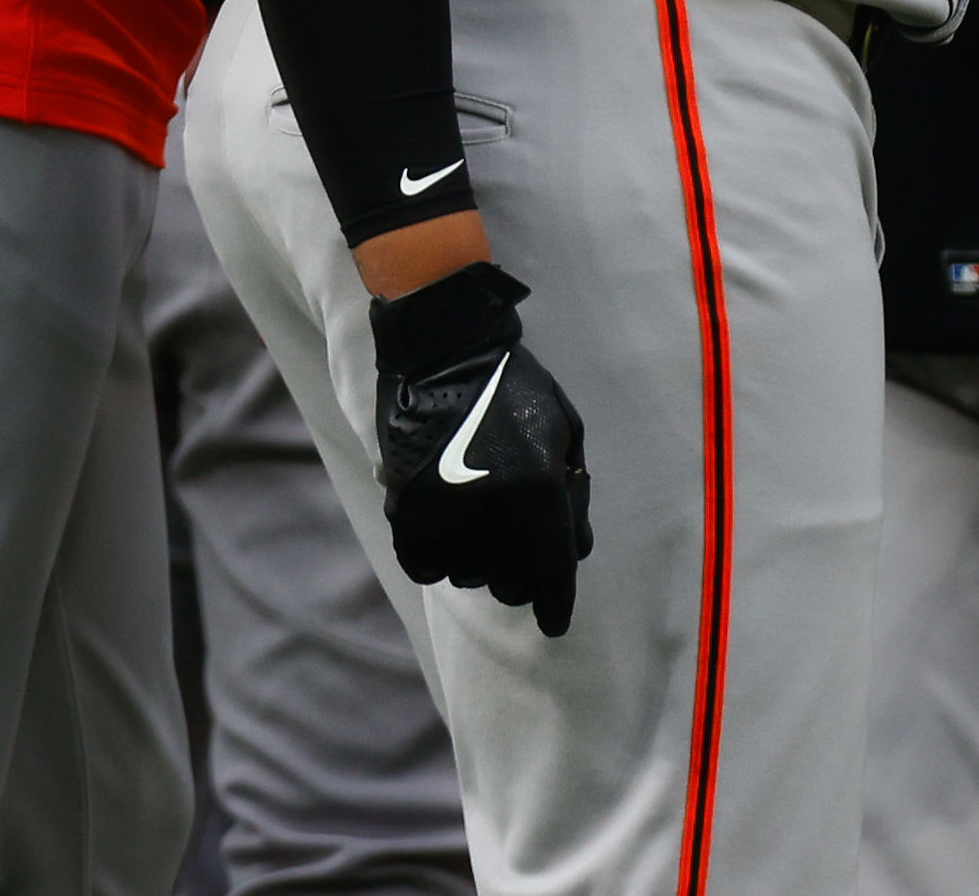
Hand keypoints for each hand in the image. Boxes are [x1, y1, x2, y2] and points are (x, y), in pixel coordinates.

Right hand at [372, 262, 591, 634]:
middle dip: (520, 576)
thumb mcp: (565, 431)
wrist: (444, 353)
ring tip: (480, 525)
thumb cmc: (516, 389)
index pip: (552, 573)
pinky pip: (425, 566)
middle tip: (517, 553)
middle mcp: (493, 510)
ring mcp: (444, 513)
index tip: (555, 626)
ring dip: (479, 562)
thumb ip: (572, 494)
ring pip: (467, 576)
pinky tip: (448, 535)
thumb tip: (573, 551)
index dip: (556, 606)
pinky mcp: (405, 509)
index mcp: (539, 490)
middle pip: (509, 584)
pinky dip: (438, 559)